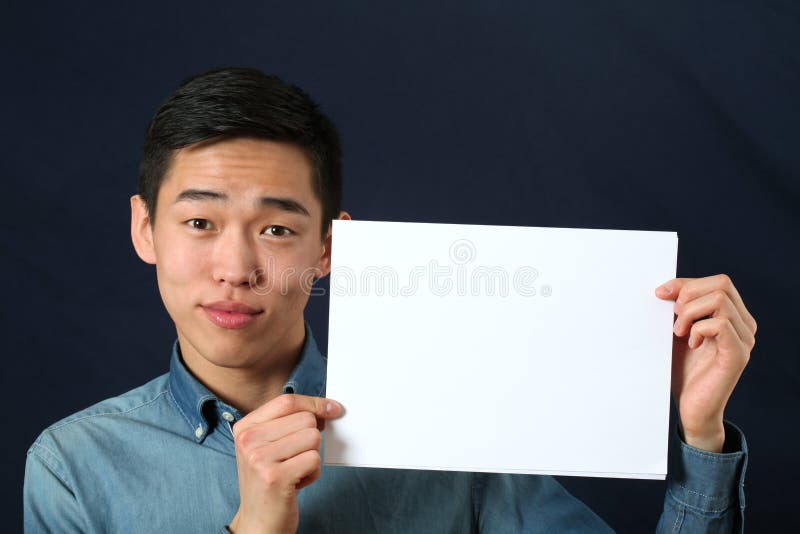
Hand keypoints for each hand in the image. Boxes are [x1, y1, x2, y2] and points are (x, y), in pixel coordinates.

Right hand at [228, 394, 343, 533]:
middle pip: (305, 419)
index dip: (315, 403)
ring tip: (294, 471)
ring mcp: (259, 459)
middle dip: (311, 439)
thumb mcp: (268, 446)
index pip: (287, 401)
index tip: (333, 409)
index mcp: (245, 428)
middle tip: (295, 459)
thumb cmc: (269, 481)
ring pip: (313, 438)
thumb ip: (289, 423)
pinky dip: (312, 473)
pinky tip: (296, 483)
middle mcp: (248, 440)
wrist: (258, 523)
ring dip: (311, 457)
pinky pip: (314, 460)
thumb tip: (327, 408)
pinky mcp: (275, 477)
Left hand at [655, 274, 755, 451]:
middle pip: (722, 284)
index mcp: (734, 317)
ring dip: (690, 312)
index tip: (660, 295)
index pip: (718, 282)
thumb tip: (664, 288)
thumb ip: (678, 309)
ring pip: (720, 300)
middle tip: (673, 317)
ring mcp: (744, 340)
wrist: (691, 408)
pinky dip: (698, 328)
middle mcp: (745, 326)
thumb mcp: (677, 332)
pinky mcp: (737, 356)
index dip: (687, 283)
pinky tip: (690, 344)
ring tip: (678, 332)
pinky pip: (720, 325)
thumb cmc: (683, 370)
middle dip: (689, 294)